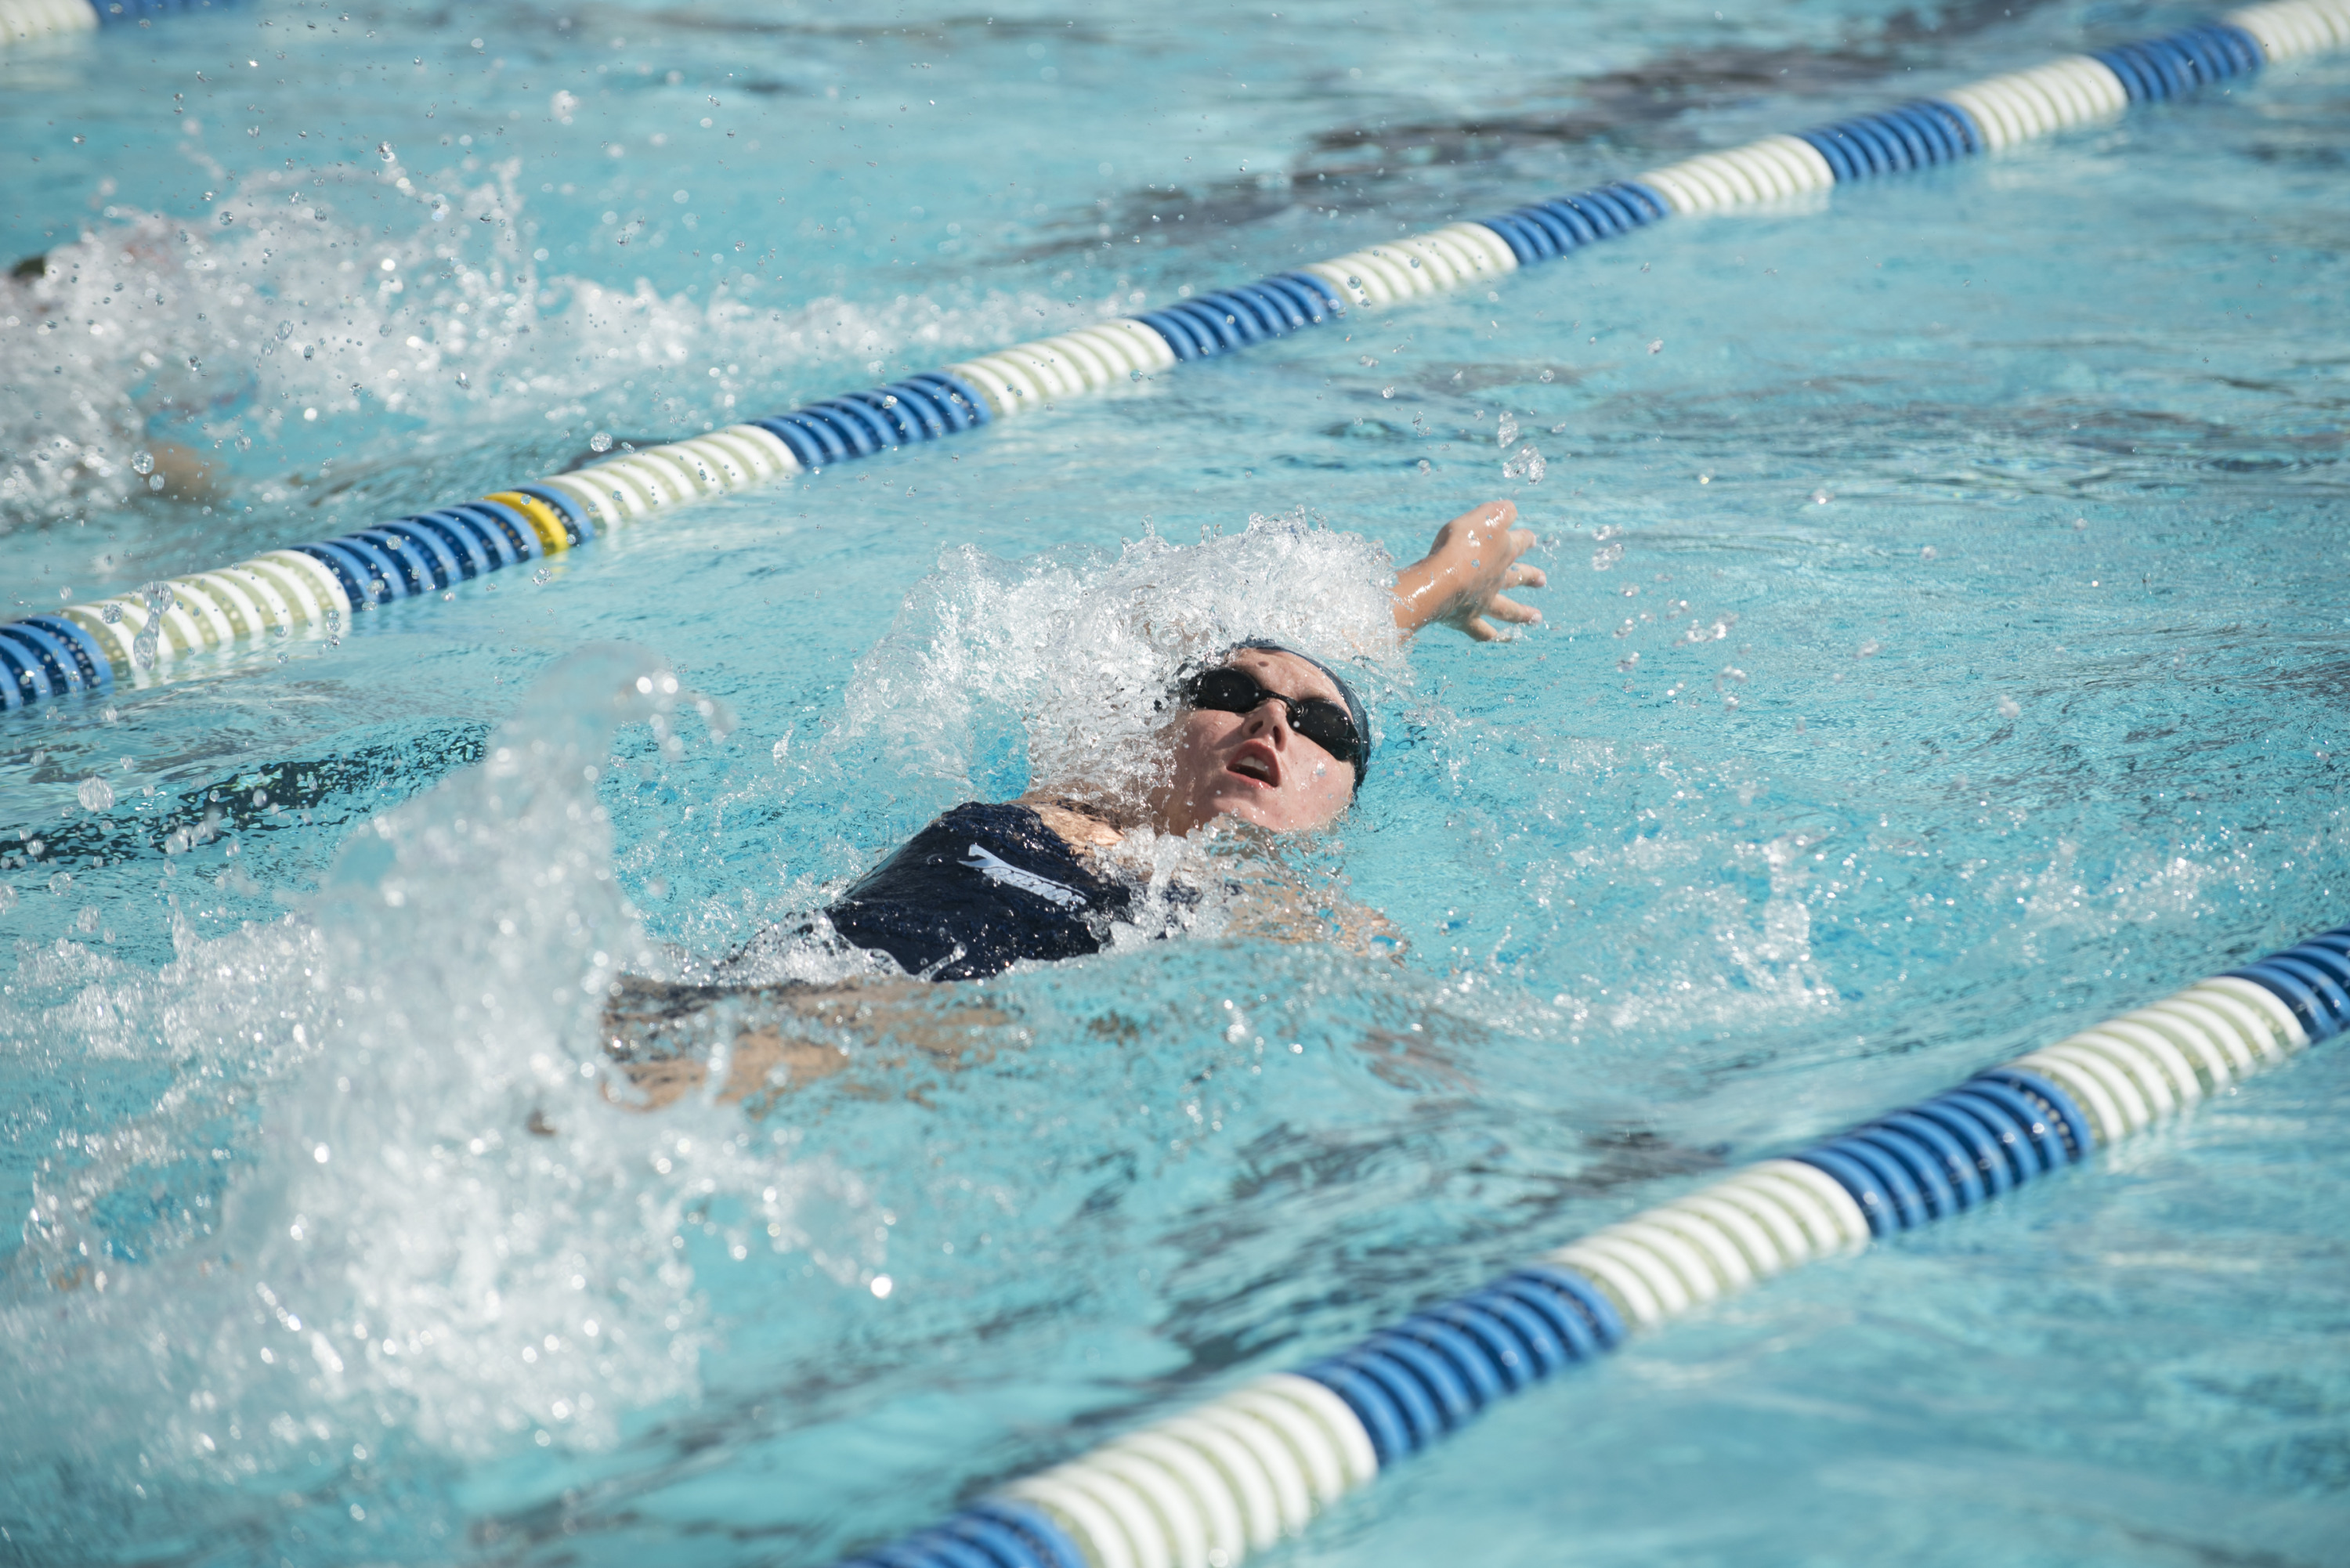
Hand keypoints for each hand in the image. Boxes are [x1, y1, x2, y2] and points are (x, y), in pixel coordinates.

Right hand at [1390, 499, 1545, 641]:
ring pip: (1509, 610)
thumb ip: (1500, 512)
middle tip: (1543, 580)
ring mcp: (1484, 601)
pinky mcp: (1467, 619)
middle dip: (1530, 577)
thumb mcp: (1483, 517)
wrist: (1442, 580)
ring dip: (1523, 614)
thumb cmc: (1461, 545)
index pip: (1520, 542)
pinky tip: (1498, 640)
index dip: (1526, 539)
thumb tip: (1512, 511)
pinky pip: (1482, 632)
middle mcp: (1497, 578)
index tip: (1532, 539)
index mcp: (1503, 552)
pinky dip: (1491, 637)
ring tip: (1536, 619)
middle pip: (1518, 577)